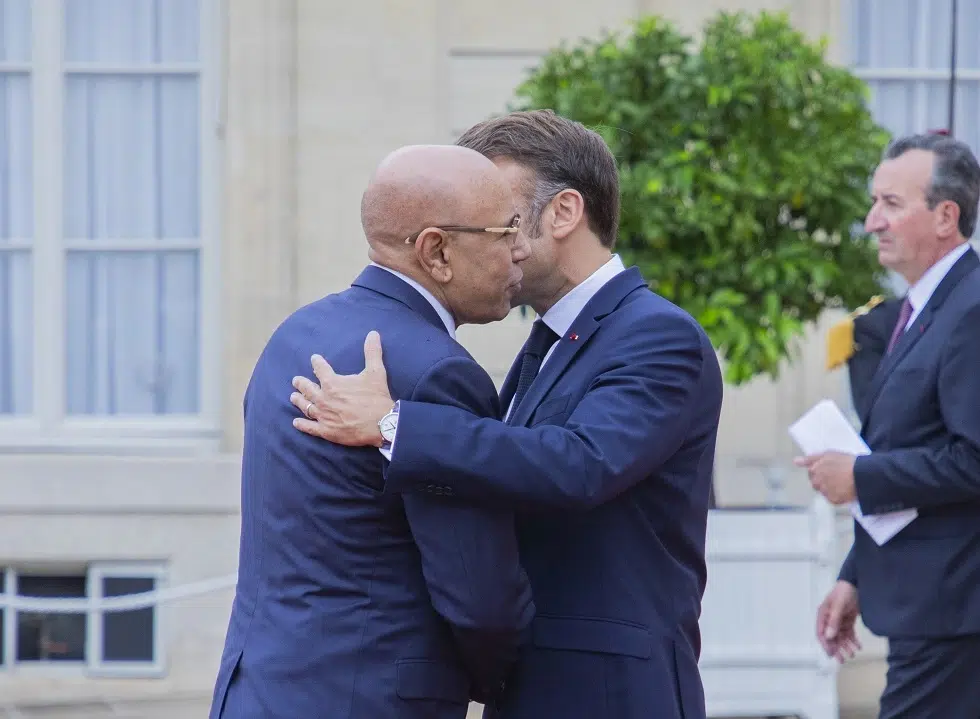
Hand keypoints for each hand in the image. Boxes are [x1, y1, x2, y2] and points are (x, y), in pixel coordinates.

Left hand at [290, 331, 393, 446]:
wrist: (381, 424)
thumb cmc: (377, 398)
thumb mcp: (376, 372)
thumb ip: (372, 352)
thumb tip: (373, 333)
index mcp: (333, 383)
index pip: (320, 368)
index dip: (317, 362)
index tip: (314, 359)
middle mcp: (324, 398)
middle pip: (307, 388)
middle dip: (301, 383)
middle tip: (296, 380)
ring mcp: (323, 416)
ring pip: (306, 406)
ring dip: (298, 400)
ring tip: (293, 397)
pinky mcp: (326, 431)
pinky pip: (310, 427)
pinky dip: (302, 424)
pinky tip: (296, 422)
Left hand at [794, 452, 856, 504]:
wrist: (862, 475)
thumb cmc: (846, 462)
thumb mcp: (828, 454)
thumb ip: (810, 459)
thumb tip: (795, 461)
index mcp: (814, 469)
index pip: (811, 472)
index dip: (820, 470)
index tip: (829, 470)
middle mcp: (816, 481)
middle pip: (815, 483)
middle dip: (823, 481)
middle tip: (836, 477)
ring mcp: (824, 492)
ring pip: (823, 491)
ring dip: (829, 488)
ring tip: (842, 483)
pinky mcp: (833, 500)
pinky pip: (832, 499)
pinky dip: (837, 496)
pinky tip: (845, 490)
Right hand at [815, 580, 860, 661]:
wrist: (856, 584)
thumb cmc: (844, 592)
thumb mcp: (838, 606)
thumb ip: (834, 621)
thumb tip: (829, 636)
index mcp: (823, 615)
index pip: (821, 633)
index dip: (826, 644)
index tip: (832, 654)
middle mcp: (829, 619)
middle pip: (831, 638)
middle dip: (837, 649)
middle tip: (843, 659)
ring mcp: (839, 620)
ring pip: (841, 637)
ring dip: (846, 645)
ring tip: (853, 652)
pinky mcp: (848, 621)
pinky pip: (849, 633)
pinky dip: (853, 640)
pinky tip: (858, 645)